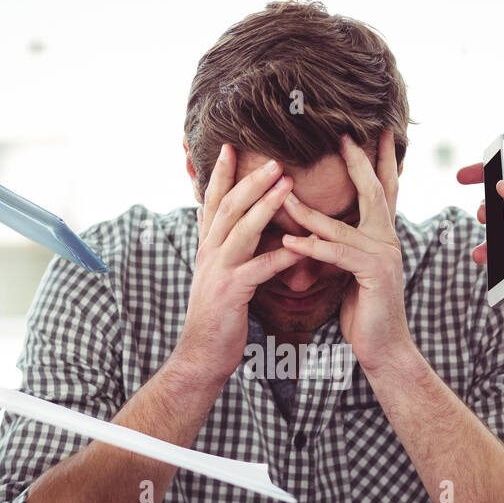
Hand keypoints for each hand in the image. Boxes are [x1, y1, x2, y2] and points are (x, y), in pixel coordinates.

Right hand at [176, 144, 303, 381]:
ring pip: (242, 229)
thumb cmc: (218, 318)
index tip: (231, 147)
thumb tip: (242, 232)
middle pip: (229, 207)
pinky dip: (282, 255)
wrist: (201, 355)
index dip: (221, 175)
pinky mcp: (231, 292)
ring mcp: (218, 271)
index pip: (213, 203)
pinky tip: (302, 246)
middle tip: (275, 159)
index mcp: (207, 248)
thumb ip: (229, 253)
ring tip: (288, 184)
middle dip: (250, 180)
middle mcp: (209, 254)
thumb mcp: (219, 277)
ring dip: (265, 205)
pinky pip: (260, 268)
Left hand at [280, 130, 411, 374]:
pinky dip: (311, 247)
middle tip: (343, 135)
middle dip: (358, 161)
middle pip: (374, 191)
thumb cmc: (364, 311)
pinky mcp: (373, 274)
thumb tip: (319, 229)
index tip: (373, 132)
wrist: (383, 347)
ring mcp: (384, 255)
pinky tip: (289, 241)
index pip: (382, 190)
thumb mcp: (351, 271)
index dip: (378, 160)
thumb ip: (342, 247)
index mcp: (383, 236)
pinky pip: (337, 254)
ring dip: (309, 211)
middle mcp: (388, 240)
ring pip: (342, 225)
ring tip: (283, 195)